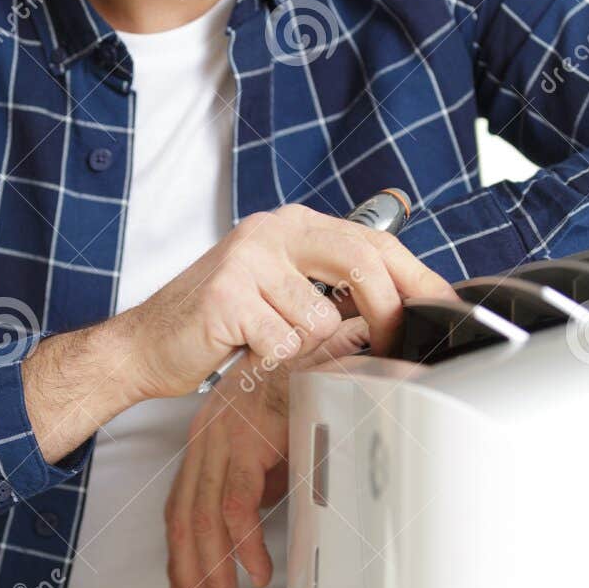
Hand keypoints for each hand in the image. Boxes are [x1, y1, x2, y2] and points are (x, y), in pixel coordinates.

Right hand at [128, 203, 455, 400]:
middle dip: (389, 312)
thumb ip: (332, 286)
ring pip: (322, 319)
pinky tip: (244, 351)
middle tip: (394, 344)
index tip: (443, 307)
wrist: (145, 345)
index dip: (416, 277)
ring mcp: (248, 258)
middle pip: (362, 262)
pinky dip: (271, 362)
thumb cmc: (218, 325)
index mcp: (292, 225)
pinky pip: (284, 343)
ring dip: (304, 349)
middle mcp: (272, 230)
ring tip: (268, 346)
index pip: (374, 240)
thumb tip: (404, 304)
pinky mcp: (228, 294)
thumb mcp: (281, 290)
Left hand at [164, 316, 371, 587]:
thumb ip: (264, 477)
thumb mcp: (278, 442)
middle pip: (187, 522)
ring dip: (216, 574)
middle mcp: (208, 440)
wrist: (321, 342)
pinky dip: (246, 544)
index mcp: (209, 440)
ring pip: (207, 521)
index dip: (181, 556)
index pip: (183, 508)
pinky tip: (257, 573)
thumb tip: (263, 518)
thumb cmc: (305, 386)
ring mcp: (224, 439)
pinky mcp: (248, 438)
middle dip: (190, 578)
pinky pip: (240, 503)